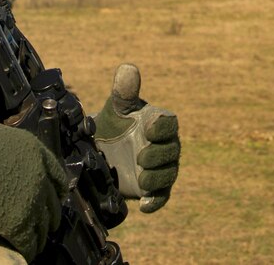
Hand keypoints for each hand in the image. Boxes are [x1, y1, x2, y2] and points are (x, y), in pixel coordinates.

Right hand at [0, 110, 68, 260]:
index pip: (58, 176)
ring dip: (40, 235)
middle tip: (46, 223)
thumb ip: (11, 151)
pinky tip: (25, 252)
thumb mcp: (0, 137)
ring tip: (36, 242)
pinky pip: (29, 243)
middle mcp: (40, 179)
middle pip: (53, 204)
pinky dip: (28, 249)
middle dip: (50, 215)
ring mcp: (32, 203)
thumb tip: (5, 157)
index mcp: (37, 154)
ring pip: (43, 227)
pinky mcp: (19, 225)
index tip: (57, 197)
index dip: (57, 190)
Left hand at [92, 63, 179, 212]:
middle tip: (140, 157)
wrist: (101, 150)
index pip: (170, 124)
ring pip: (168, 175)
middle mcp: (165, 145)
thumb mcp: (115, 107)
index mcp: (159, 123)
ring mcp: (161, 168)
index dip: (162, 127)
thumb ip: (123, 91)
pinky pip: (161, 197)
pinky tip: (144, 205)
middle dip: (158, 156)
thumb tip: (128, 68)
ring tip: (141, 178)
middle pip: (172, 152)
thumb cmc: (113, 123)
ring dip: (156, 178)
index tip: (147, 128)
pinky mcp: (153, 188)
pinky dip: (155, 202)